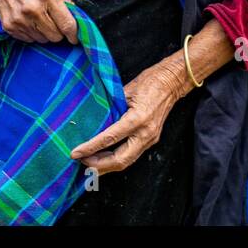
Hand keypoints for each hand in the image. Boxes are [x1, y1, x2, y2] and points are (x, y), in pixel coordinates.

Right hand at [0, 0, 77, 44]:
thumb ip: (64, 0)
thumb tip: (76, 17)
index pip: (66, 24)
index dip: (74, 34)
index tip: (75, 38)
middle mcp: (33, 10)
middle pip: (55, 36)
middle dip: (58, 32)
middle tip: (54, 23)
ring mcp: (20, 20)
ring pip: (42, 40)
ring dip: (44, 33)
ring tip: (39, 18)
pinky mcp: (9, 26)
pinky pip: (28, 39)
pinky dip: (32, 33)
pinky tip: (28, 20)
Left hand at [68, 61, 183, 174]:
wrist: (171, 82)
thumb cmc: (149, 81)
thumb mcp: (125, 91)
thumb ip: (111, 109)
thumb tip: (94, 122)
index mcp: (138, 119)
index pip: (110, 138)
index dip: (91, 148)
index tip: (75, 153)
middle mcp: (145, 133)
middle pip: (120, 159)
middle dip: (98, 165)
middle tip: (81, 162)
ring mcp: (150, 138)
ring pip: (126, 161)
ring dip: (107, 166)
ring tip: (89, 164)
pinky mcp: (151, 140)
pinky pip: (132, 155)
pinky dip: (116, 159)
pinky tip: (104, 158)